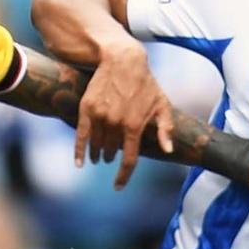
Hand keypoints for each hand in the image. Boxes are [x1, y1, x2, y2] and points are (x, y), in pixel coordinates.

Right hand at [77, 43, 172, 188]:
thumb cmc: (146, 84)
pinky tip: (79, 162)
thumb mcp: (162, 104)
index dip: (123, 176)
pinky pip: (81, 136)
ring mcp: (100, 117)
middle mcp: (116, 124)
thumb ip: (165, 129)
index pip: (128, 160)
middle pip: (110, 152)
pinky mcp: (87, 109)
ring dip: (97, 154)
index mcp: (134, 126)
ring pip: (96, 145)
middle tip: (109, 157)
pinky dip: (79, 151)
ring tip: (97, 156)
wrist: (123, 61)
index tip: (117, 186)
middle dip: (110, 157)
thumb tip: (169, 151)